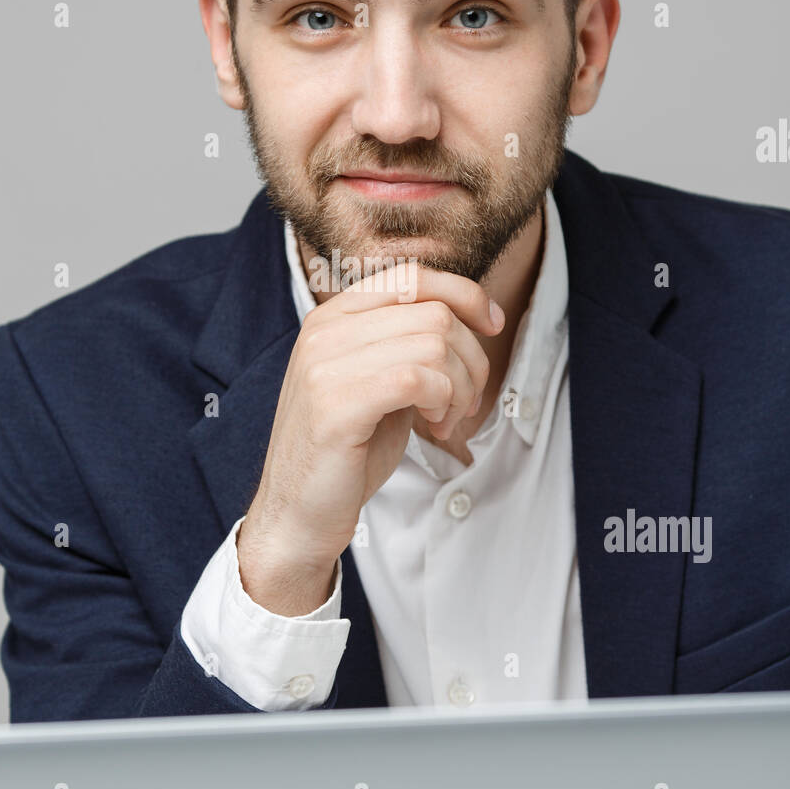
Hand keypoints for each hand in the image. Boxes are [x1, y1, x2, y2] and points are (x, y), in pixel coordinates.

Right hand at [236, 263, 503, 612]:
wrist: (297, 512)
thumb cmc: (346, 450)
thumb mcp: (378, 380)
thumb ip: (406, 342)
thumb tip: (468, 315)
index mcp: (332, 317)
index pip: (412, 276)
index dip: (464, 294)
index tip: (492, 324)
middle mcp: (324, 331)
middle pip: (433, 313)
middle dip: (470, 359)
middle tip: (463, 402)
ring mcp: (324, 365)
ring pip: (433, 344)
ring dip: (459, 387)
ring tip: (444, 419)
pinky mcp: (335, 405)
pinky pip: (417, 379)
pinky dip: (442, 402)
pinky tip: (433, 427)